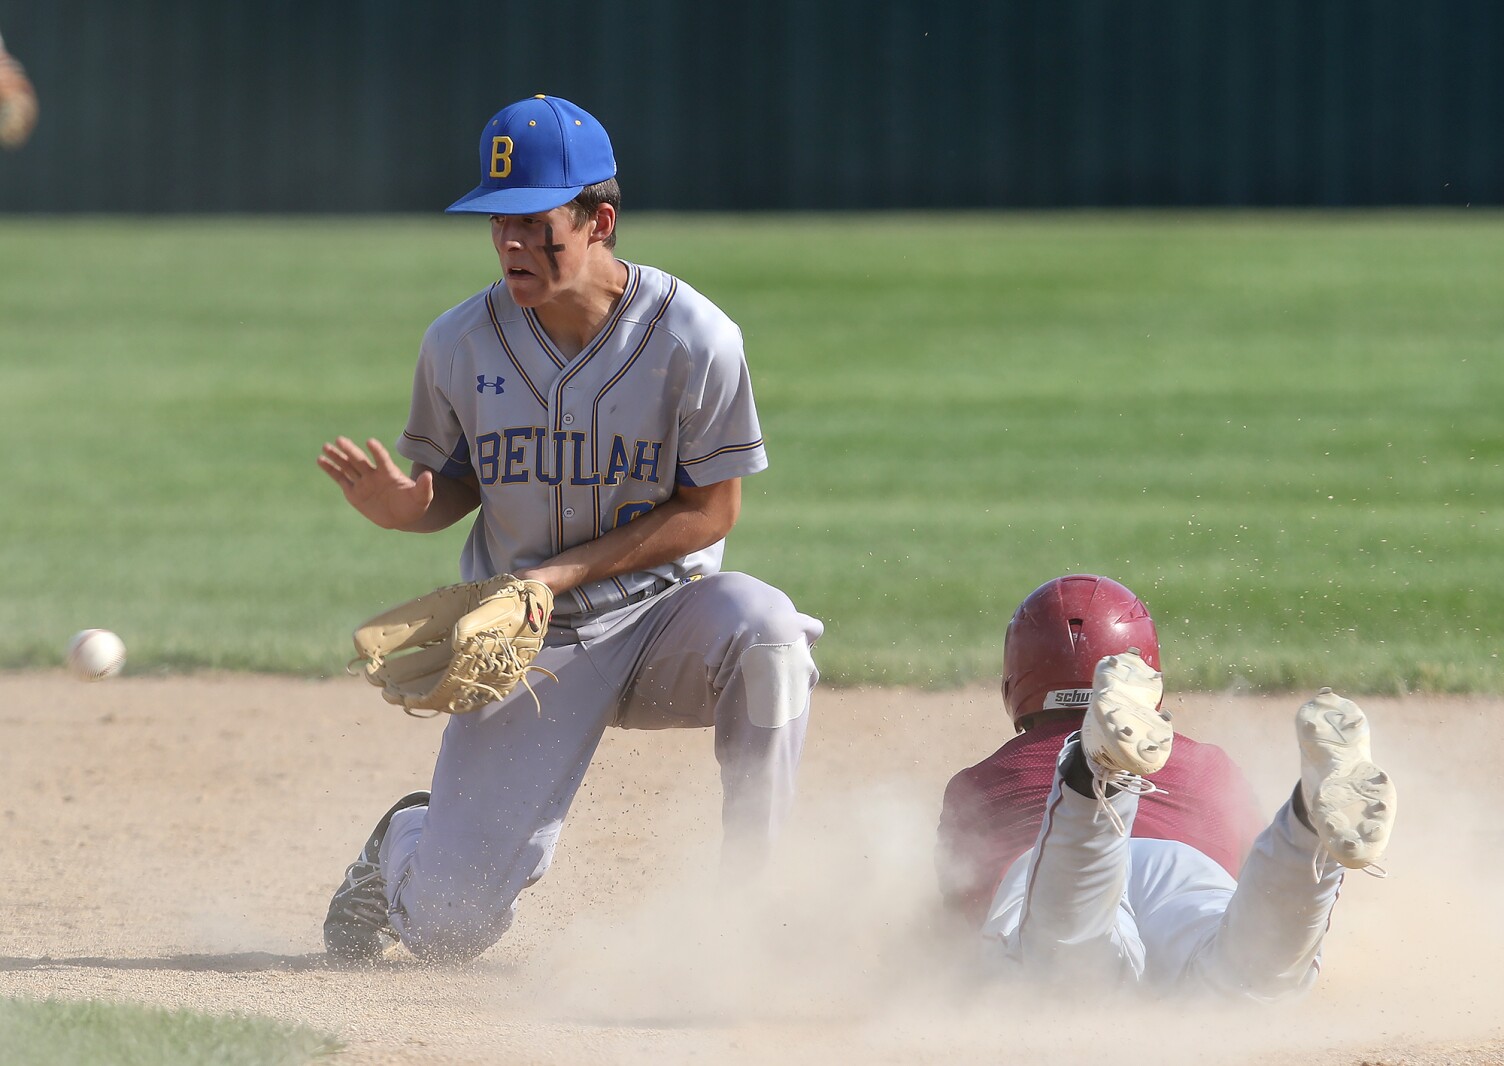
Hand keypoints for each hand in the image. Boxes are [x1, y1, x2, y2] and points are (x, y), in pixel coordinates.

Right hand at [317, 436, 434, 529]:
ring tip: (326, 446)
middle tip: (340, 439)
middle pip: (360, 460)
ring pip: (347, 466)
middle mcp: (374, 475)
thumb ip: (423, 486)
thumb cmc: (414, 504)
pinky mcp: (354, 493)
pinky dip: (331, 470)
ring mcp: (363, 482)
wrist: (403, 516)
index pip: (382, 459)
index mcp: (389, 473)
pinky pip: (340, 479)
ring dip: (337, 457)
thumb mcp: (422, 497)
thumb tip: (428, 475)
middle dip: (350, 450)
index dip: (377, 451)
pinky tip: (321, 460)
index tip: (370, 441)